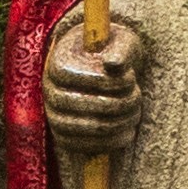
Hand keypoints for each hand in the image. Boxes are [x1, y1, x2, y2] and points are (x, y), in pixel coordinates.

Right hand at [44, 18, 150, 157]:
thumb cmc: (116, 53)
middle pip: (74, 103)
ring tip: (135, 112)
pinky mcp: (65, 137)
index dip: (102, 80)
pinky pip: (83, 146)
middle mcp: (49, 90)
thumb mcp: (122, 43)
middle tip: (138, 96)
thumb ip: (120, 50)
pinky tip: (128, 132)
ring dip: (116, 123)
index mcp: (57, 62)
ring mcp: (54, 115)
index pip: (70, 75)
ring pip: (80, 126)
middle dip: (114, 103)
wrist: (109, 73)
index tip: (130, 78)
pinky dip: (109, 142)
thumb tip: (113, 65)